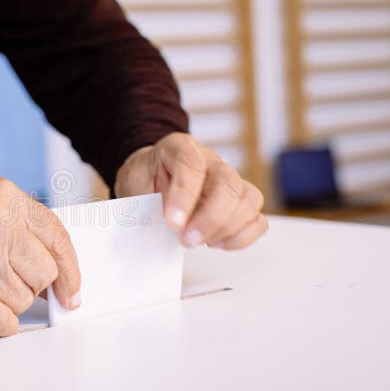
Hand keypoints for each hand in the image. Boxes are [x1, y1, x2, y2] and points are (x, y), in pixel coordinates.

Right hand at [0, 178, 80, 335]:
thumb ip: (25, 231)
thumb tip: (62, 277)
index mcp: (6, 198)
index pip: (57, 237)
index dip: (70, 271)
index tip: (72, 291)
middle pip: (45, 272)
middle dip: (33, 286)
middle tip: (10, 279)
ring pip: (24, 299)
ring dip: (9, 302)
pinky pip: (3, 320)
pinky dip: (0, 322)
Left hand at [114, 132, 266, 249]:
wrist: (152, 175)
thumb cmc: (145, 178)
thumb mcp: (132, 183)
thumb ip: (144, 201)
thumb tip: (160, 227)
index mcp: (180, 148)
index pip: (190, 164)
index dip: (184, 195)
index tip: (172, 222)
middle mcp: (211, 161)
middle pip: (227, 183)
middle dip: (210, 218)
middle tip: (187, 240)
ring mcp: (230, 180)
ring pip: (249, 199)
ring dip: (226, 229)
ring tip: (198, 241)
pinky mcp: (240, 202)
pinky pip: (257, 219)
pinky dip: (241, 237)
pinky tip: (216, 242)